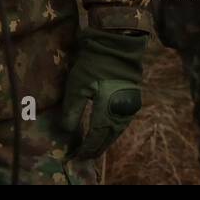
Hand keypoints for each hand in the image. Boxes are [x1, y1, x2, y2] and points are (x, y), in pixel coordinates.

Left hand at [60, 29, 147, 159]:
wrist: (117, 44)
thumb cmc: (94, 63)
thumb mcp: (77, 86)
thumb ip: (72, 110)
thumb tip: (67, 131)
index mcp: (108, 111)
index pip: (96, 137)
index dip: (87, 148)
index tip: (77, 156)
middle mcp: (122, 112)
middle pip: (108, 137)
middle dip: (96, 148)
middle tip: (86, 156)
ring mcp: (129, 106)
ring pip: (117, 130)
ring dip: (106, 140)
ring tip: (96, 147)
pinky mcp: (132, 98)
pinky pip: (122, 121)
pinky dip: (113, 129)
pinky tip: (107, 130)